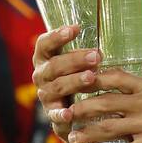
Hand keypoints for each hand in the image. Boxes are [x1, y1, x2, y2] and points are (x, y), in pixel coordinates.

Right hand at [32, 25, 102, 142]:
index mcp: (45, 59)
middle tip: (97, 56)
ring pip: (58, 86)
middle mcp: (42, 76)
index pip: (44, 44)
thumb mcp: (77, 64)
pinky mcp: (51, 114)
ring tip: (91, 77)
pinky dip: (60, 114)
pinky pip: (54, 115)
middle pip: (54, 65)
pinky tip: (69, 114)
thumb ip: (84, 55)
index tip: (75, 28)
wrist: (70, 111)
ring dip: (74, 81)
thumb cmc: (76, 78)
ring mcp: (45, 95)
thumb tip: (99, 51)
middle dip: (75, 60)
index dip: (57, 36)